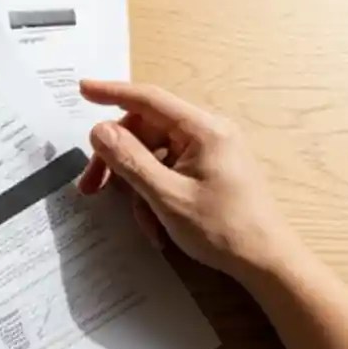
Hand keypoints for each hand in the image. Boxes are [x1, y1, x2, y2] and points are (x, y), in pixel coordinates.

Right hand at [77, 81, 301, 280]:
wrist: (266, 260)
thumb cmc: (221, 229)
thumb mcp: (167, 196)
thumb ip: (130, 160)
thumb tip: (99, 131)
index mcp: (203, 129)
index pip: (148, 99)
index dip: (111, 92)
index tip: (81, 88)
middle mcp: (208, 132)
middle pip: (146, 130)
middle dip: (117, 159)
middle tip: (91, 187)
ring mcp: (210, 151)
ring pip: (154, 154)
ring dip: (137, 185)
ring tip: (140, 220)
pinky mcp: (210, 169)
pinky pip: (169, 169)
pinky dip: (155, 193)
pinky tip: (155, 224)